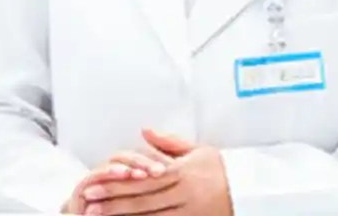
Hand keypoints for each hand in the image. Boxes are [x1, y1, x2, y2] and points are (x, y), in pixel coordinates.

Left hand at [81, 130, 231, 215]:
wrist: (250, 192)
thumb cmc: (222, 169)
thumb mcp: (198, 150)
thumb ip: (168, 143)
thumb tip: (144, 130)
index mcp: (181, 172)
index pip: (142, 178)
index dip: (116, 182)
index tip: (94, 184)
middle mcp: (183, 194)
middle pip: (141, 198)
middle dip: (112, 202)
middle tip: (87, 203)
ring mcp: (187, 212)